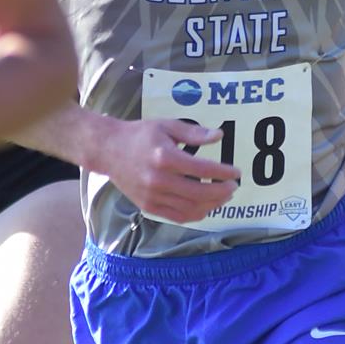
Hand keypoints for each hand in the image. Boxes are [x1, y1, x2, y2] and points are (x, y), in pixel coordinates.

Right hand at [100, 116, 241, 223]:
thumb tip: (219, 136)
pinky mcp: (148, 206)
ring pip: (191, 208)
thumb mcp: (167, 126)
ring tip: (223, 196)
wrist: (108, 150)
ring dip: (212, 204)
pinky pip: (177, 217)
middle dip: (222, 192)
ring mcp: (153, 196)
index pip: (202, 169)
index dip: (223, 173)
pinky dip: (195, 214)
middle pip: (200, 193)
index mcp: (165, 158)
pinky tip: (206, 206)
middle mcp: (159, 180)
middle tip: (233, 187)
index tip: (236, 173)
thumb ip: (194, 133)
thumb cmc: (140, 135)